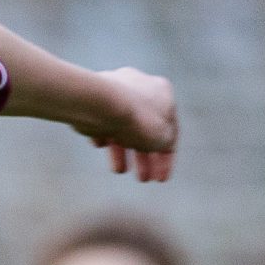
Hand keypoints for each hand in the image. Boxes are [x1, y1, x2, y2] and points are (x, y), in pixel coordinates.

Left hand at [78, 68, 176, 182]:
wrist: (100, 105)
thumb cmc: (138, 120)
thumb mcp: (164, 138)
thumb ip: (167, 142)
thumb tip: (161, 143)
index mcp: (162, 92)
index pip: (169, 129)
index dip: (166, 158)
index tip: (160, 178)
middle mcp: (139, 86)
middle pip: (144, 128)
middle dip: (143, 157)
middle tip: (142, 179)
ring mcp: (115, 90)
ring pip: (122, 126)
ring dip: (123, 152)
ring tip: (119, 170)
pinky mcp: (94, 99)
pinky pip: (102, 121)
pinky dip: (104, 136)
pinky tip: (101, 145)